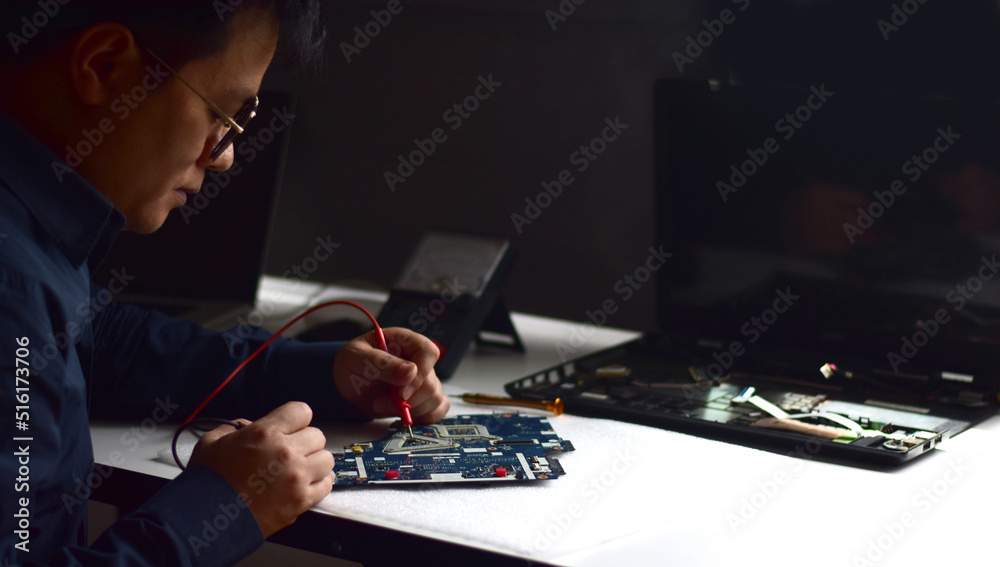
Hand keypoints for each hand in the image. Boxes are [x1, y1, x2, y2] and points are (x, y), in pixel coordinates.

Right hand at [188, 402, 334, 536]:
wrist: (207, 519)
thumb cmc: (208, 482)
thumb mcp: (213, 442)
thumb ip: (235, 427)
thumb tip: (250, 425)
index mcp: (266, 433)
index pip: (302, 411)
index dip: (295, 419)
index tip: (290, 427)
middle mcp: (286, 452)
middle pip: (317, 436)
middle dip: (304, 442)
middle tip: (290, 452)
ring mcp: (297, 477)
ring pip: (326, 459)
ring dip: (314, 462)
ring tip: (299, 469)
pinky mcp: (301, 500)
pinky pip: (327, 485)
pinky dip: (320, 483)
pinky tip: (306, 484)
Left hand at [333, 327, 448, 422]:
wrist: (347, 383)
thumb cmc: (352, 363)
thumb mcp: (356, 358)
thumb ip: (381, 363)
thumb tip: (411, 372)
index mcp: (406, 342)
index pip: (429, 352)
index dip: (420, 373)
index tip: (401, 392)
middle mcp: (419, 360)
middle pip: (431, 383)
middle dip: (407, 400)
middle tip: (379, 402)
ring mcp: (424, 380)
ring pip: (435, 399)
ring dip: (409, 410)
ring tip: (382, 405)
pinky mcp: (423, 398)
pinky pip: (438, 409)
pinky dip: (423, 418)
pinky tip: (403, 415)